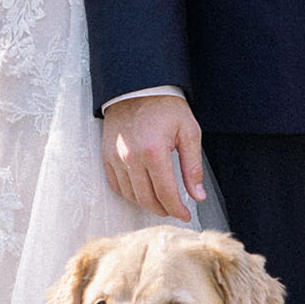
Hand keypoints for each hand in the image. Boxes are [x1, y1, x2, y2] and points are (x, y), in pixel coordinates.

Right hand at [102, 93, 205, 216]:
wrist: (138, 88)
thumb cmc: (166, 107)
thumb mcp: (188, 132)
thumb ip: (192, 167)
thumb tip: (197, 197)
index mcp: (154, 151)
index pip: (166, 194)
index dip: (177, 210)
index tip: (186, 215)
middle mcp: (131, 158)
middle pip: (147, 199)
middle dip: (164, 210)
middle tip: (175, 211)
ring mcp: (116, 158)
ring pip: (131, 195)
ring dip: (147, 204)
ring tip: (161, 203)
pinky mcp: (107, 156)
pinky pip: (116, 185)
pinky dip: (130, 194)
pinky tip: (142, 193)